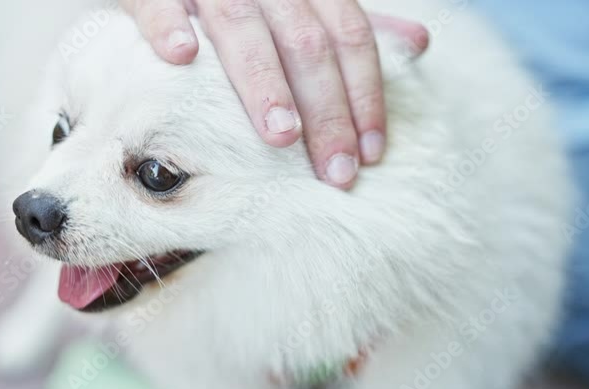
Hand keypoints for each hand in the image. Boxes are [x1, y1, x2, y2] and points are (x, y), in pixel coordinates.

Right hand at [119, 0, 428, 189]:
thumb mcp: (303, 2)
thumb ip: (350, 22)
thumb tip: (420, 43)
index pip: (349, 34)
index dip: (364, 93)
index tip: (371, 153)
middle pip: (305, 40)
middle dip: (324, 109)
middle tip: (334, 171)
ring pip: (240, 24)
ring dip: (262, 81)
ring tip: (280, 136)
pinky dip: (167, 21)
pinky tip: (180, 56)